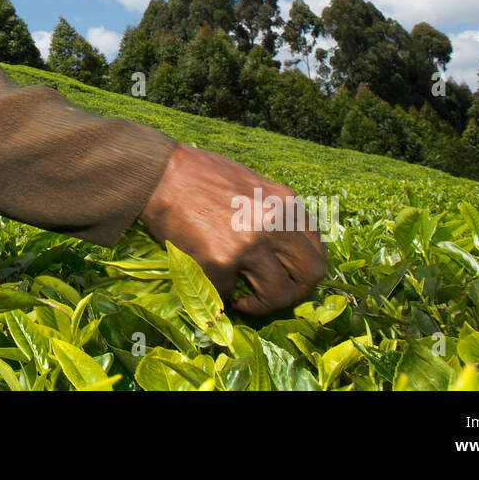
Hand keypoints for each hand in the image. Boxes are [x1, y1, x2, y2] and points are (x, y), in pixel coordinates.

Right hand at [138, 144, 326, 314]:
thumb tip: (284, 248)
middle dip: (295, 294)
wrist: (160, 174)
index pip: (317, 248)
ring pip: (277, 296)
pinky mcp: (220, 261)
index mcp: (286, 202)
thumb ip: (274, 213)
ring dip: (261, 305)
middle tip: (274, 296)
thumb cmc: (201, 175)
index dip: (304, 270)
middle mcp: (276, 223)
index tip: (288, 276)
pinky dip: (222, 296)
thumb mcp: (253, 186)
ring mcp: (249, 244)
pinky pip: (229, 295)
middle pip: (311, 276)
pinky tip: (212, 283)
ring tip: (243, 301)